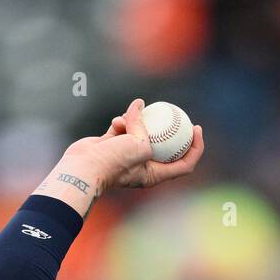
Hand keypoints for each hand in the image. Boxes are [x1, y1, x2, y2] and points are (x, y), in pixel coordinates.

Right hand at [35, 99, 205, 216]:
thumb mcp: (139, 145)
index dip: (195, 147)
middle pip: (166, 147)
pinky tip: (117, 120)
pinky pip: (123, 128)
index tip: (196, 129)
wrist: (83, 168)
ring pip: (142, 133)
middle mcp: (143, 166)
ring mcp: (127, 155)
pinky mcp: (113, 145)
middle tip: (179, 114)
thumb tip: (139, 105)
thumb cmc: (114, 162)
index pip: (184, 163)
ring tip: (132, 117)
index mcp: (155, 174)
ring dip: (138, 122)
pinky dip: (122, 122)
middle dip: (172, 130)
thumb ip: (143, 126)